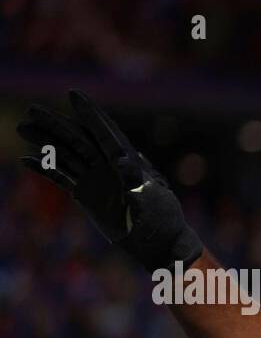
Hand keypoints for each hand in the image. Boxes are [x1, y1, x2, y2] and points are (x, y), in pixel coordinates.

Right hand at [17, 90, 201, 270]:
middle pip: (79, 140)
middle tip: (32, 110)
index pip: (105, 133)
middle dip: (56, 124)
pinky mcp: (89, 195)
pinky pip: (64, 178)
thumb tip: (122, 161)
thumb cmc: (160, 222)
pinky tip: (27, 160)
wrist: (159, 243)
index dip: (90, 113)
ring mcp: (97, 180)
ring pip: (68, 155)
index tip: (74, 94)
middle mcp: (109, 168)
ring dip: (47, 142)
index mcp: (127, 163)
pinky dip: (47, 169)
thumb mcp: (150, 201)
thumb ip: (133, 181)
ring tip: (23, 127)